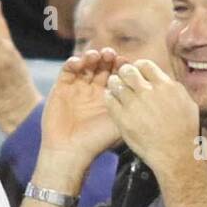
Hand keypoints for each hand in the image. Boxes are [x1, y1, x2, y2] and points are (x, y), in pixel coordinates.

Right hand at [38, 47, 125, 178]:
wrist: (70, 151)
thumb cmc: (97, 140)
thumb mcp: (120, 122)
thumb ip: (130, 105)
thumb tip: (144, 87)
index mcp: (108, 97)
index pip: (116, 74)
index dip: (120, 66)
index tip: (125, 62)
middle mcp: (93, 91)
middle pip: (102, 66)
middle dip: (107, 58)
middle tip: (111, 55)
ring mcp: (77, 88)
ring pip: (86, 65)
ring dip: (91, 57)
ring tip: (96, 56)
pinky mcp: (61, 88)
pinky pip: (67, 70)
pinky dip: (73, 62)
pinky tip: (78, 63)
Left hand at [102, 59, 200, 178]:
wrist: (174, 153)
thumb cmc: (184, 132)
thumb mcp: (187, 103)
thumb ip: (173, 89)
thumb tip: (164, 81)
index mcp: (165, 86)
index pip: (145, 65)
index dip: (139, 67)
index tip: (138, 73)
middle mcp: (148, 92)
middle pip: (128, 71)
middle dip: (125, 73)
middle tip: (124, 79)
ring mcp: (134, 105)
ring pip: (116, 83)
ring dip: (115, 84)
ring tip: (116, 88)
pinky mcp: (122, 118)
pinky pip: (109, 100)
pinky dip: (109, 97)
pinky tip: (112, 99)